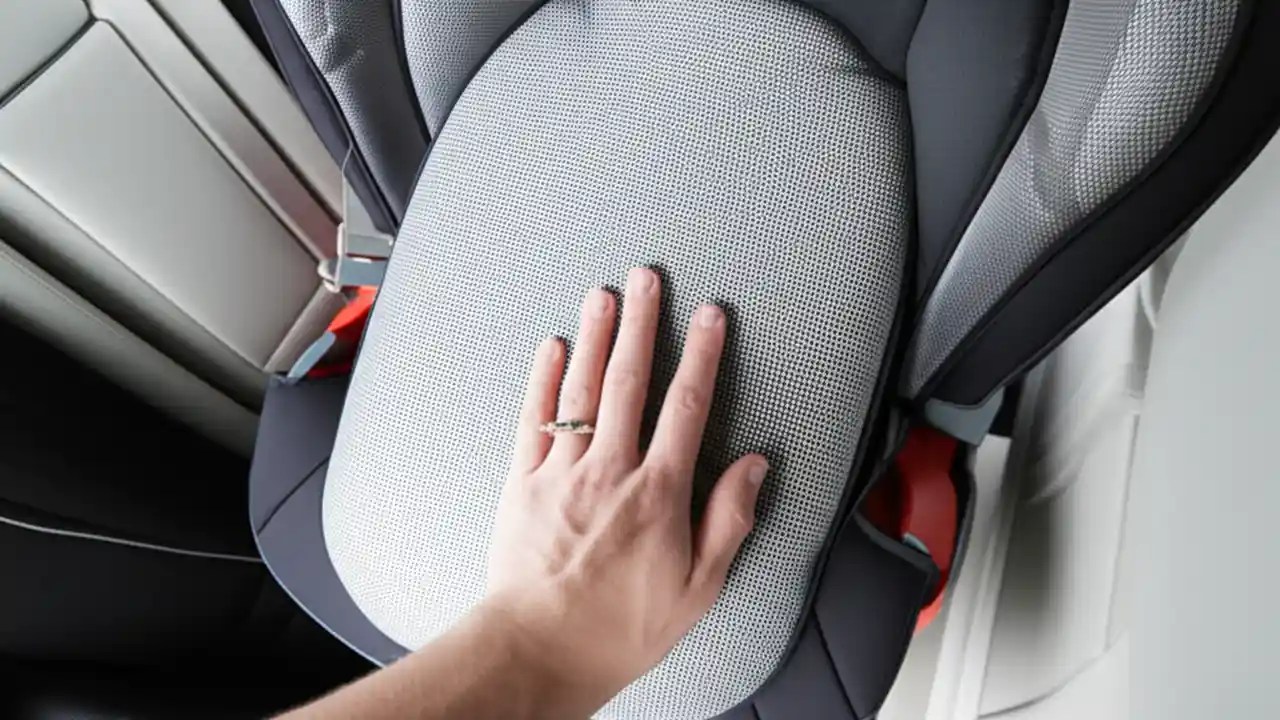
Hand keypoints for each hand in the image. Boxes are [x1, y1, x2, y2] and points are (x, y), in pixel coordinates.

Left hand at [484, 267, 767, 711]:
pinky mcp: (522, 483)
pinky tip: (550, 346)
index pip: (686, 406)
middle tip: (646, 277)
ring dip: (593, 336)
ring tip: (602, 293)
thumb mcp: (698, 588)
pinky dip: (542, 379)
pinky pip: (533, 418)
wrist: (539, 651)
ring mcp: (561, 472)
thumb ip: (728, 520)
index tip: (710, 315)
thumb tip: (755, 465)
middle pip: (629, 380)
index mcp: (658, 492)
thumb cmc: (620, 628)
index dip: (701, 354)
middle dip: (641, 323)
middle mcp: (609, 470)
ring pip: (580, 389)